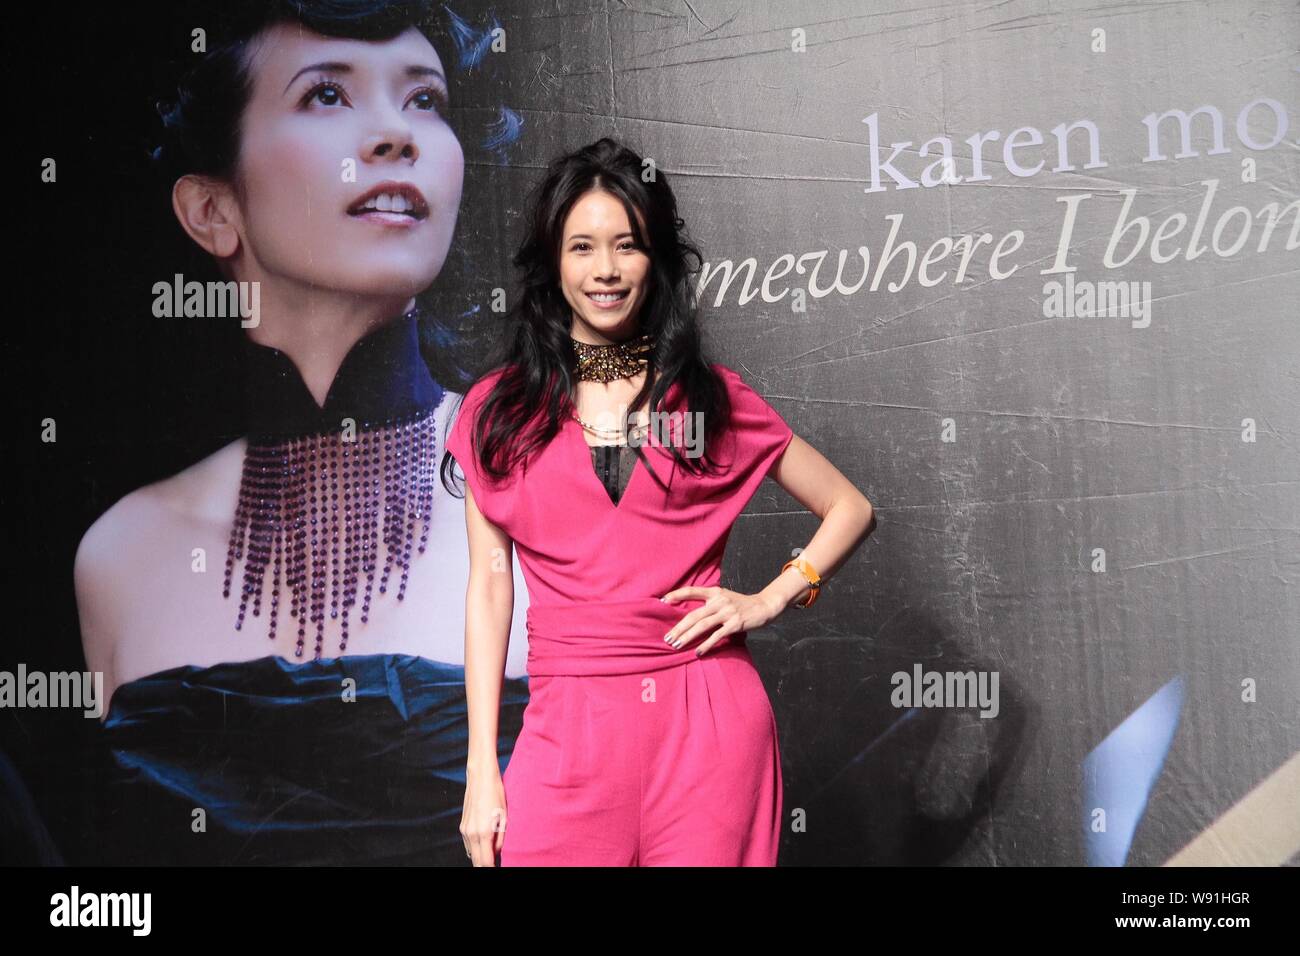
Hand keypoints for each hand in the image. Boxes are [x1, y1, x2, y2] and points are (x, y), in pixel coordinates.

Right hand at [461, 763, 507, 866]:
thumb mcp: (504, 817)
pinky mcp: (462, 825)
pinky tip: (484, 845)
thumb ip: (501, 839)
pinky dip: (475, 848)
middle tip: (495, 864)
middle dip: (485, 864)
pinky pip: (468, 844)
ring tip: (491, 856)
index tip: (499, 866)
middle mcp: (471, 834)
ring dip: (480, 857)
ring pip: (471, 853)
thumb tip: (498, 853)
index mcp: (484, 833)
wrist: (481, 777)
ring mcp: (464, 830)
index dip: (492, 867)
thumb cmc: (496, 794)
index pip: (486, 862)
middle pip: (476, 861)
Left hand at [660, 586, 777, 655]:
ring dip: (688, 637)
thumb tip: (689, 615)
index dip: (677, 594)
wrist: (764, 605)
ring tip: (677, 646)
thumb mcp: (724, 597)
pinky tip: (698, 652)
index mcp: (715, 591)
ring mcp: (727, 612)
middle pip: (693, 615)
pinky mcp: (735, 624)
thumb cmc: (740, 603)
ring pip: (702, 626)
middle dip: (678, 628)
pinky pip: (717, 636)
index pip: (692, 591)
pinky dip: (706, 645)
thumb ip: (709, 602)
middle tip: (667, 638)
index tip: (663, 601)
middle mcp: (719, 600)